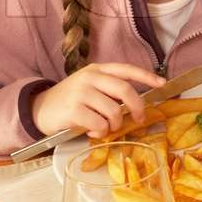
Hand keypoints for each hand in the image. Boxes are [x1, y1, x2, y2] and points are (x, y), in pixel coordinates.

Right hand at [32, 63, 166, 137]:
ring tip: (105, 128)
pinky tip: (92, 132)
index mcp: (97, 69)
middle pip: (125, 90)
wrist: (39, 109)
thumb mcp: (88, 86)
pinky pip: (99, 124)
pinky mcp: (74, 110)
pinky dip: (100, 132)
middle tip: (139, 119)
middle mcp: (90, 77)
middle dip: (137, 107)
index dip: (146, 75)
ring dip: (114, 125)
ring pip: (114, 111)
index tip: (162, 84)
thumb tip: (135, 105)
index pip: (126, 69)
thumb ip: (108, 90)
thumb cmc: (69, 100)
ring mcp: (81, 93)